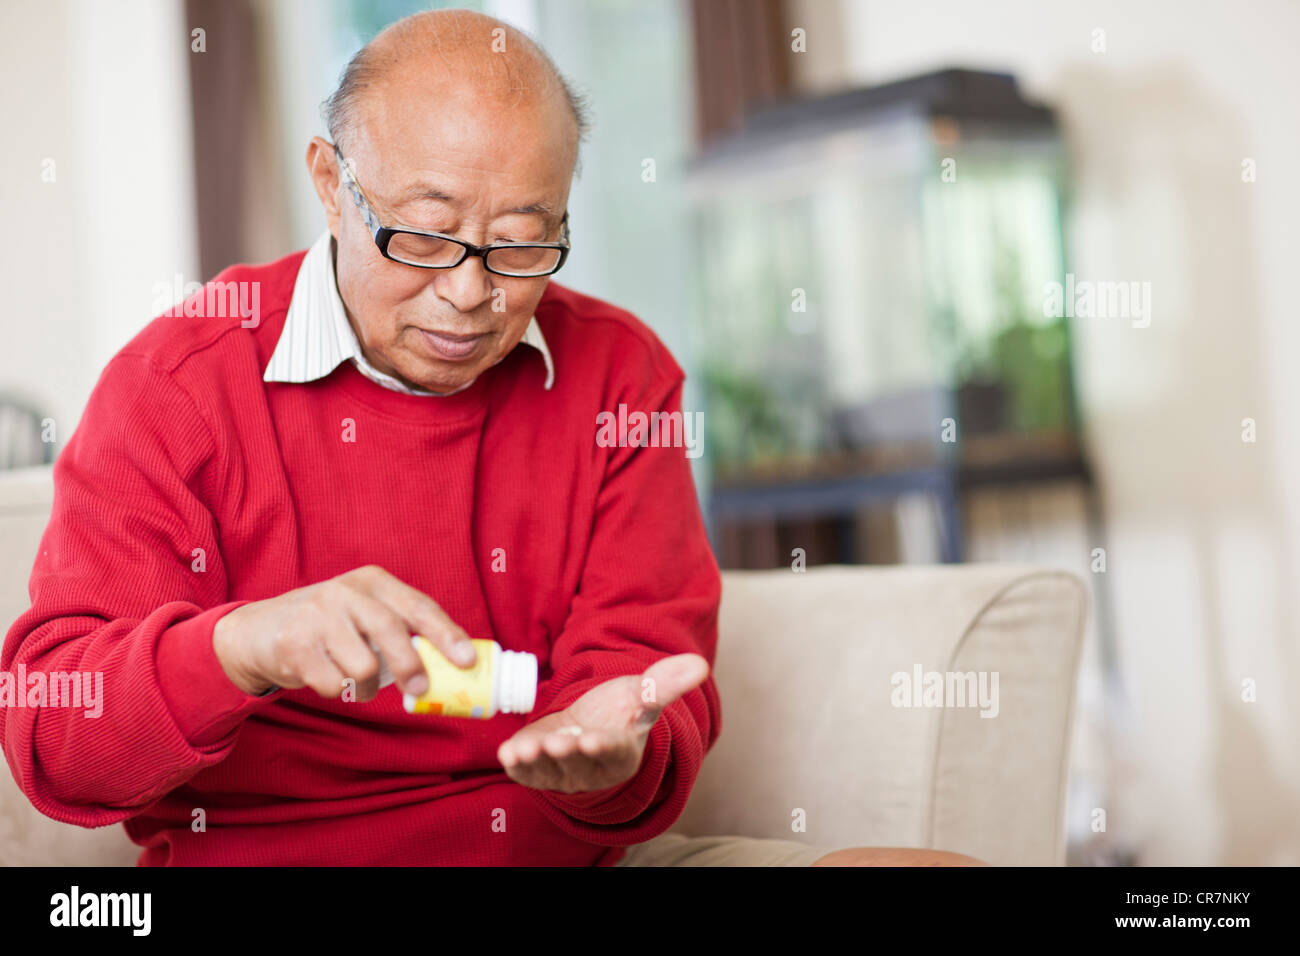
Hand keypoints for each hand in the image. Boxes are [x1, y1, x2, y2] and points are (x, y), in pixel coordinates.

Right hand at [212, 565, 475, 699]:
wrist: (258, 631)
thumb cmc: (329, 627)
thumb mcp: (364, 615)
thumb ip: (400, 631)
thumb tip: (450, 666)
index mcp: (372, 581)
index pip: (419, 606)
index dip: (446, 634)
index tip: (467, 660)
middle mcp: (345, 591)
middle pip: (391, 632)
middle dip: (411, 666)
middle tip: (420, 690)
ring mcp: (317, 615)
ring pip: (363, 667)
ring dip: (365, 687)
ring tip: (354, 681)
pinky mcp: (293, 643)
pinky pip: (332, 684)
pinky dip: (335, 690)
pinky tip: (324, 676)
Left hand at [497, 653, 708, 793]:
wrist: (589, 722)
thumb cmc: (619, 711)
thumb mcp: (642, 694)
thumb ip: (666, 683)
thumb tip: (700, 664)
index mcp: (622, 752)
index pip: (613, 752)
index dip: (603, 747)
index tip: (593, 740)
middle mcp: (592, 769)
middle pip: (579, 764)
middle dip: (566, 755)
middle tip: (557, 743)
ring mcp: (563, 772)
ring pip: (549, 770)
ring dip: (536, 761)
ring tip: (525, 748)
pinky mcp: (538, 769)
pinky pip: (527, 772)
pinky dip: (517, 764)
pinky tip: (508, 752)